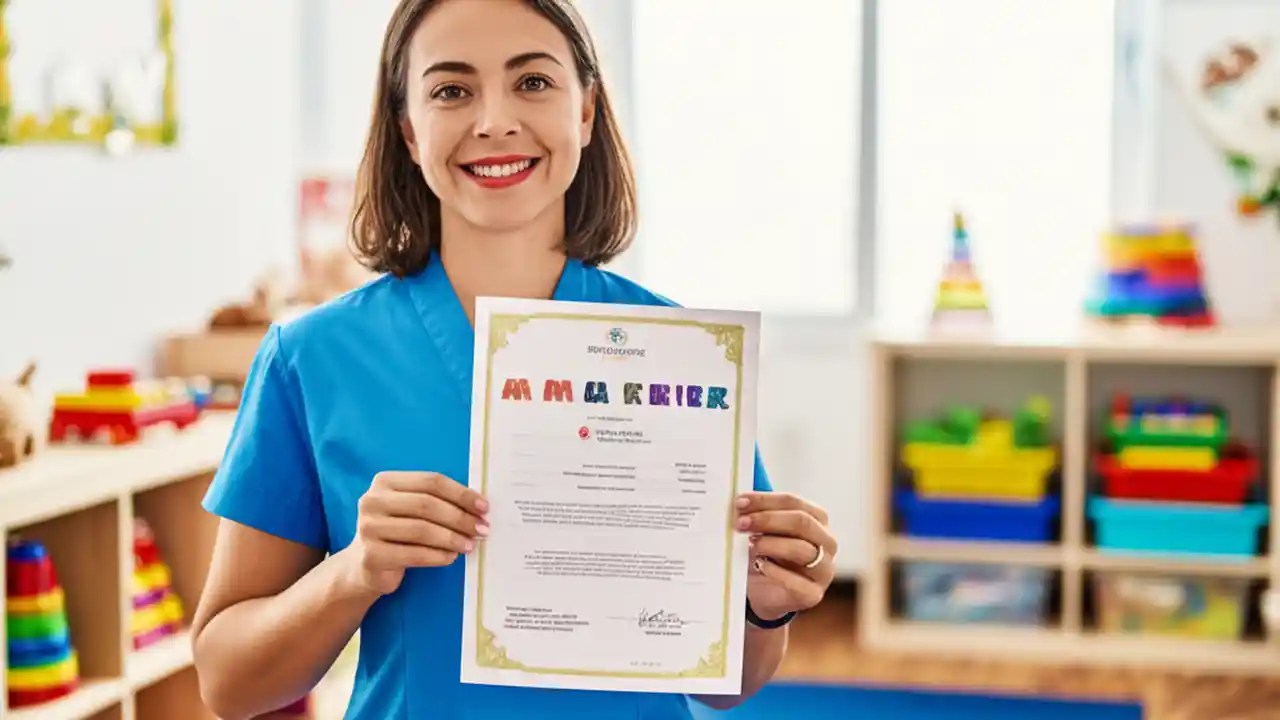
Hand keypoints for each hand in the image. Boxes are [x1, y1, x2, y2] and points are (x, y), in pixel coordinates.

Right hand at [347, 471, 489, 595]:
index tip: (484, 507)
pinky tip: (452, 557)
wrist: (364, 566)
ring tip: (471, 544)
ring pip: (422, 530)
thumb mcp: (410, 509)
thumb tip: (478, 507)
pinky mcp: (372, 556)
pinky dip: (439, 556)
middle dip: (460, 517)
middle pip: (427, 505)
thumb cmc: (397, 532)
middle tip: (482, 529)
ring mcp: (369, 528)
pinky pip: (415, 554)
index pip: (431, 481)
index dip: (461, 493)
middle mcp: (372, 501)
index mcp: (385, 481)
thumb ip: (437, 501)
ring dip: (453, 538)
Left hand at [735, 492, 835, 620]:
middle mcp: (827, 542)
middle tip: (741, 523)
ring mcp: (824, 569)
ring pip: (802, 549)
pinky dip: (774, 571)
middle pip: (802, 522)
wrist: (765, 593)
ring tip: (750, 544)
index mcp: (817, 519)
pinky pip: (796, 581)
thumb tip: (741, 500)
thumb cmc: (767, 555)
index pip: (794, 502)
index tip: (740, 503)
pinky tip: (759, 565)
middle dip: (768, 520)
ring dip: (771, 543)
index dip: (765, 500)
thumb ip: (757, 514)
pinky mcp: (813, 594)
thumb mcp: (763, 531)